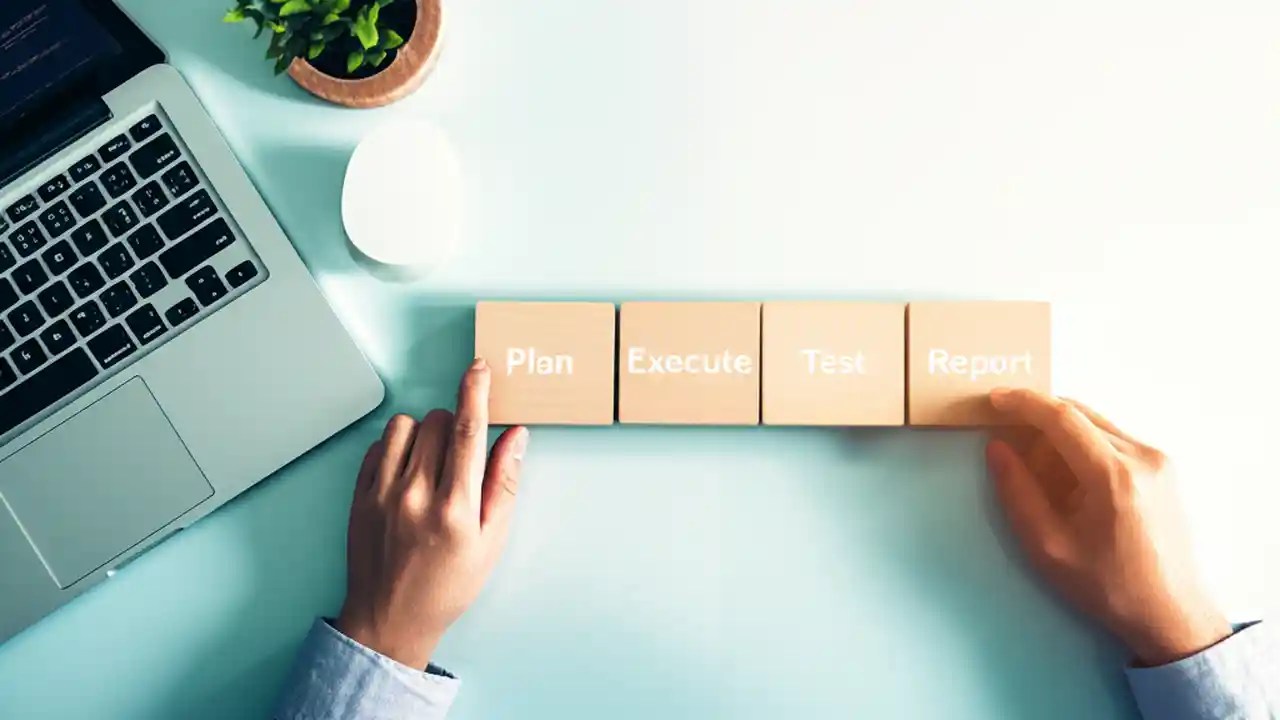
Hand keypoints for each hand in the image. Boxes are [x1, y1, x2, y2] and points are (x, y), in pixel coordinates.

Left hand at [336, 359, 528, 668]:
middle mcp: (415, 495)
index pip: (467, 431)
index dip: (475, 391)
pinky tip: (407, 474)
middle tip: (460, 456)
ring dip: (424, 433)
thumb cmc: (447, 586)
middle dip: (454, 425)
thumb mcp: (491, 542)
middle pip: (437, 421)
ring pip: (405, 426)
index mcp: (455, 508)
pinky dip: (396, 448)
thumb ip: (503, 484)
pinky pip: (378, 445)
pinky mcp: (359, 495)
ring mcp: (381, 493)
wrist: (389, 619)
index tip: (479, 369)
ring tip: (431, 464)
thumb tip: (515, 436)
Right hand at [986, 389, 1229, 666]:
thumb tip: (997, 447)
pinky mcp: (1165, 467)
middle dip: (1040, 423)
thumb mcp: (1048, 547)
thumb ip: (1017, 492)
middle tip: (1017, 454)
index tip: (994, 399)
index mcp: (1113, 476)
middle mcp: (1143, 456)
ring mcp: (1159, 459)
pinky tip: (1077, 485)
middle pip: (1079, 413)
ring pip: (1096, 424)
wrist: (1172, 612)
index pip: (1062, 417)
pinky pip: (1113, 438)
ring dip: (1063, 437)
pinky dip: (1085, 448)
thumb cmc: (1107, 586)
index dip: (1024, 402)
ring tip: (1050, 482)